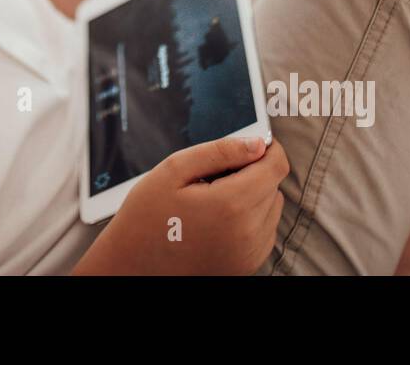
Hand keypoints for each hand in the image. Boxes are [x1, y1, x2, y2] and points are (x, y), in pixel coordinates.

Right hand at [73, 136, 289, 274]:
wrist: (133, 265)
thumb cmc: (146, 216)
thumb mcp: (174, 170)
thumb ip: (220, 152)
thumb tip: (257, 143)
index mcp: (231, 204)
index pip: (276, 165)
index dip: (265, 148)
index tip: (247, 145)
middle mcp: (248, 233)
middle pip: (274, 185)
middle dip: (252, 172)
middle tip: (214, 176)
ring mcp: (249, 254)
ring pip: (272, 208)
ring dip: (253, 196)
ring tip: (214, 199)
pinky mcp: (246, 265)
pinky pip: (265, 231)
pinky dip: (250, 219)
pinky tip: (219, 219)